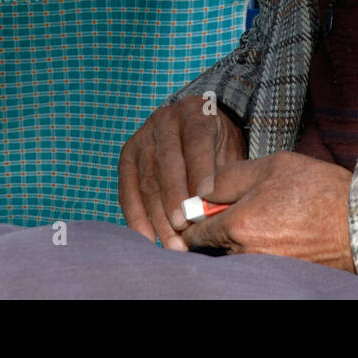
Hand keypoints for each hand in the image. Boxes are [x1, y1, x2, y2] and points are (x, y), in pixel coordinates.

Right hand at [118, 93, 245, 250]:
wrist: (195, 122)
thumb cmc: (217, 143)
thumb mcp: (229, 148)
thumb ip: (225, 175)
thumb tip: (222, 213)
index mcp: (196, 113)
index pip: (197, 142)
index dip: (200, 172)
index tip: (206, 201)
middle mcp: (165, 121)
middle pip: (167, 163)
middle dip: (175, 199)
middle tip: (185, 228)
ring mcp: (143, 138)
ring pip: (147, 180)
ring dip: (158, 216)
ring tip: (173, 243)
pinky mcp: (128, 156)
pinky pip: (128, 190)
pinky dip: (137, 218)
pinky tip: (148, 239)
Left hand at [180, 151, 354, 271]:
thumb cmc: (319, 190)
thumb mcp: (272, 166)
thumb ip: (229, 177)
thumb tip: (202, 189)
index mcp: (238, 226)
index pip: (195, 234)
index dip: (194, 219)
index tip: (200, 209)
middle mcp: (246, 254)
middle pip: (215, 246)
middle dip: (218, 228)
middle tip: (236, 207)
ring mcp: (264, 268)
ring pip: (236, 254)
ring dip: (240, 238)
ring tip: (264, 217)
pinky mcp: (282, 274)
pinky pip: (257, 261)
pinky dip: (260, 248)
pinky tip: (279, 231)